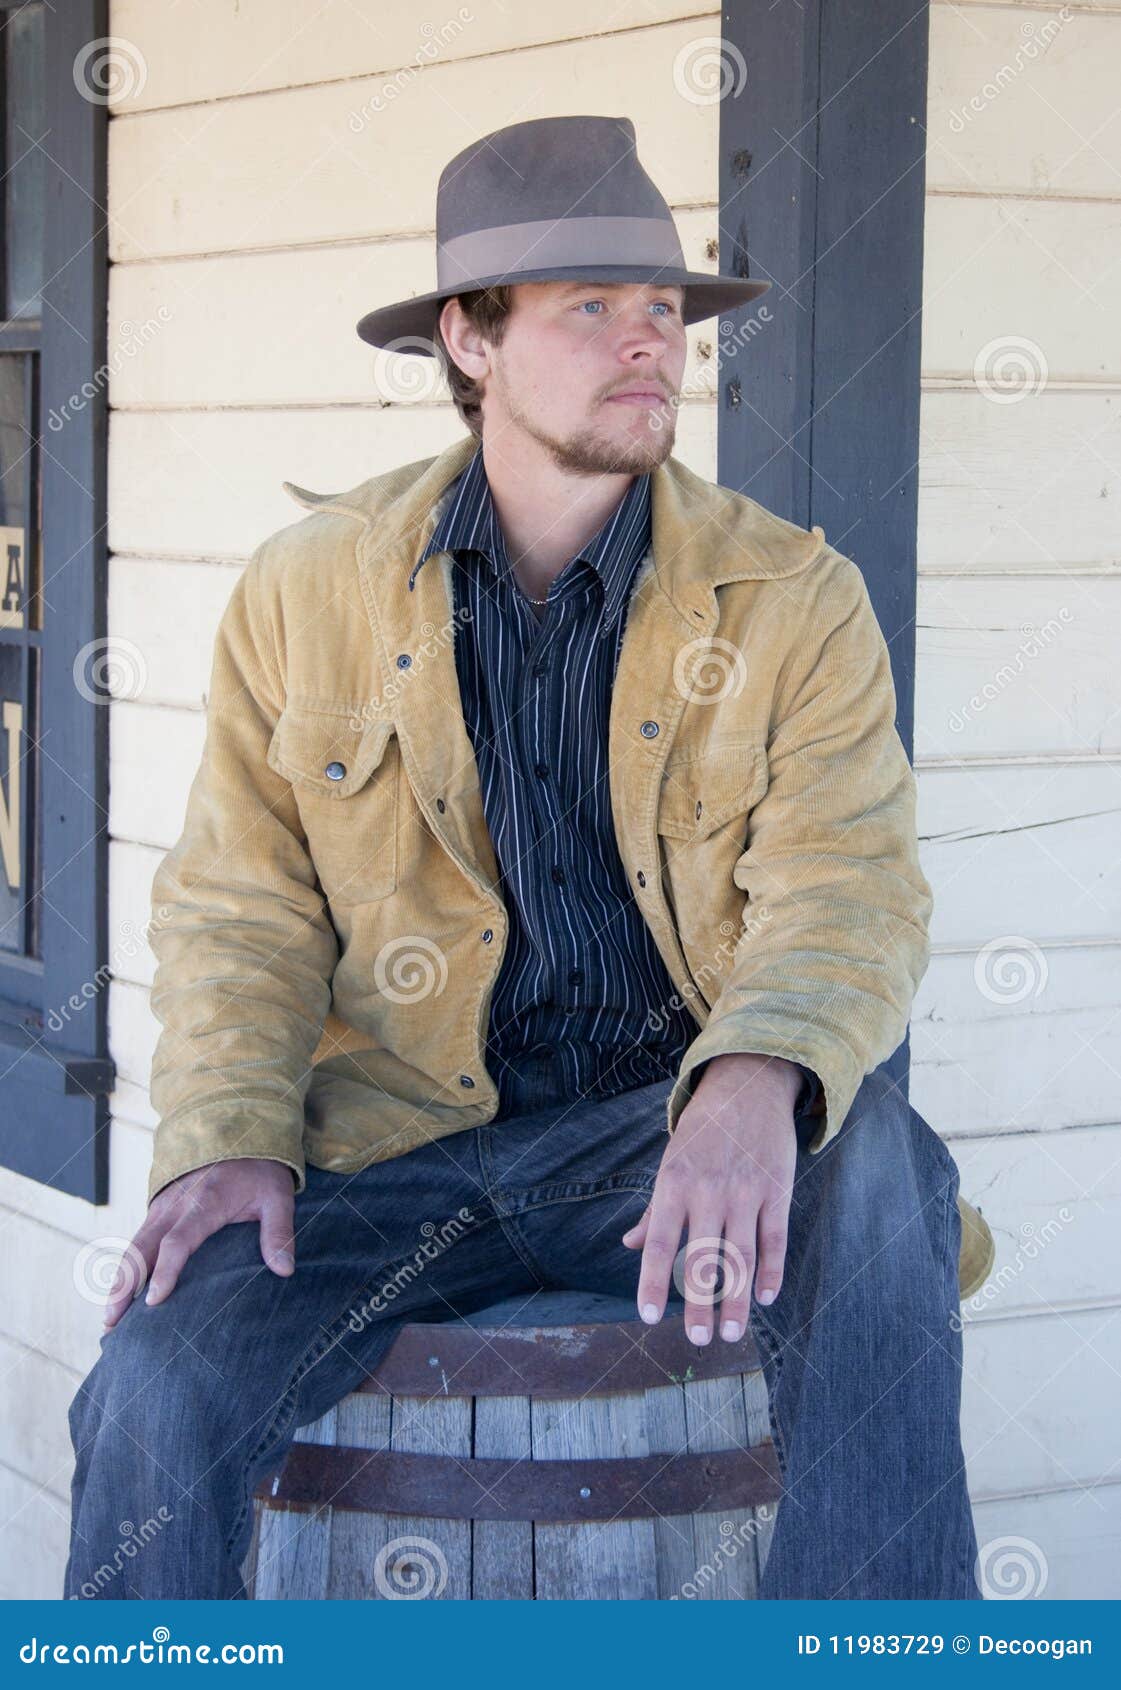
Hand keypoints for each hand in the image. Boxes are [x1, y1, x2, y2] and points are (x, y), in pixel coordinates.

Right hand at [100, 1157, 297, 1330]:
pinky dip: (125, 1268)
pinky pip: (137, 1241)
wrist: (238, 1130)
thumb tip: (285, 1270)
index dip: (165, 1272)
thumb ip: (279, 1232)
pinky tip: (119, 1296)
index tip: (154, 1301)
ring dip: (118, 1281)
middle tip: (112, 1323)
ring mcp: (162, 1207)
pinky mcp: (158, 1209)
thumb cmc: (259, 1169)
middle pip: (142, 1249)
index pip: (178, 1242)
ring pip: (133, 1247)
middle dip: (124, 1286)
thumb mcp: (277, 1195)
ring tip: (108, 1320)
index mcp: (204, 1203)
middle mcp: (175, 1205)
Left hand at [621, 1054, 799, 1342]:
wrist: (748, 1084)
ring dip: (738, 1298)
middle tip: (698, 1340)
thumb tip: (629, 1246)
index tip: (649, 1318)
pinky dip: (772, 1270)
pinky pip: (775, 1237)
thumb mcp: (671, 1164)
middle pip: (703, 1257)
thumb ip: (655, 1210)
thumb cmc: (703, 1132)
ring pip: (742, 1255)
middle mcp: (709, 1190)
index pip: (660, 1243)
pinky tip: (765, 1297)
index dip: (653, 1282)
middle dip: (700, 1303)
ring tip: (732, 1333)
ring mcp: (745, 1191)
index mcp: (674, 1185)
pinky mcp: (777, 1189)